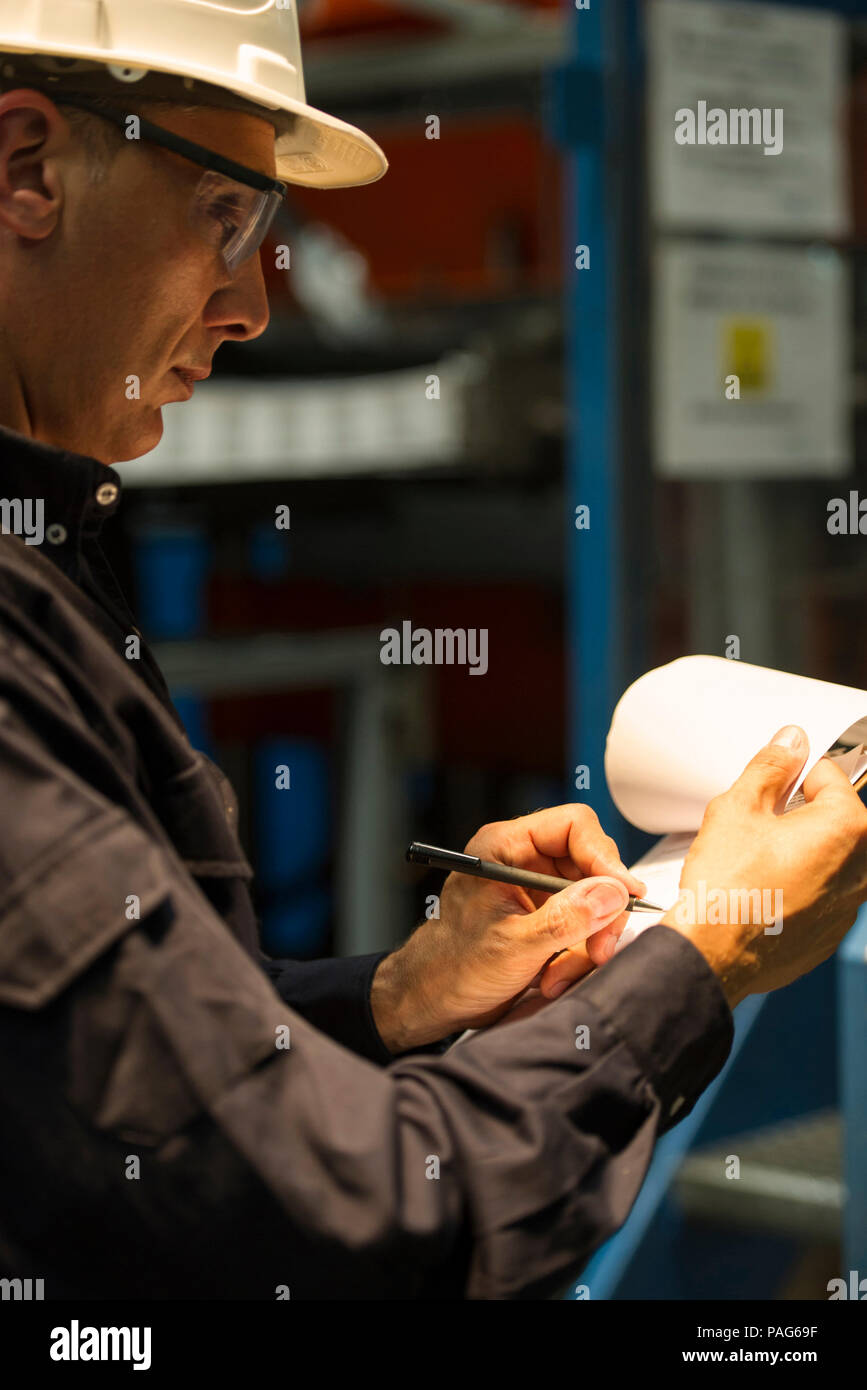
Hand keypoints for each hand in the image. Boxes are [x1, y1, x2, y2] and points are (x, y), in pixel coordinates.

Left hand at [370, 804, 647, 1052]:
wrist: (433, 999)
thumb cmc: (453, 966)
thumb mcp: (514, 946)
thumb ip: (564, 918)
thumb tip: (612, 892)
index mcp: (505, 846)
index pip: (573, 826)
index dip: (604, 856)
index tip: (625, 893)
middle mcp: (524, 860)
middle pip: (591, 864)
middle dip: (599, 912)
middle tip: (599, 950)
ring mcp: (537, 888)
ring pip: (593, 900)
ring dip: (587, 943)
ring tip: (559, 976)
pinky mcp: (546, 915)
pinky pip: (584, 925)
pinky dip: (578, 954)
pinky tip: (554, 978)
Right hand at [661, 724, 866, 1009]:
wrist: (713, 954)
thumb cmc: (727, 884)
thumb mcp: (739, 807)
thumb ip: (772, 766)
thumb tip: (792, 740)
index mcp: (848, 826)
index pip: (828, 775)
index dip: (791, 779)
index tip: (768, 794)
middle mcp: (863, 867)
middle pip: (833, 818)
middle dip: (799, 816)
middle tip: (757, 830)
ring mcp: (849, 905)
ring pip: (827, 858)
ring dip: (800, 853)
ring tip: (757, 865)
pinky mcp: (831, 933)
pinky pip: (820, 895)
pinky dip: (797, 889)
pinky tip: (763, 894)